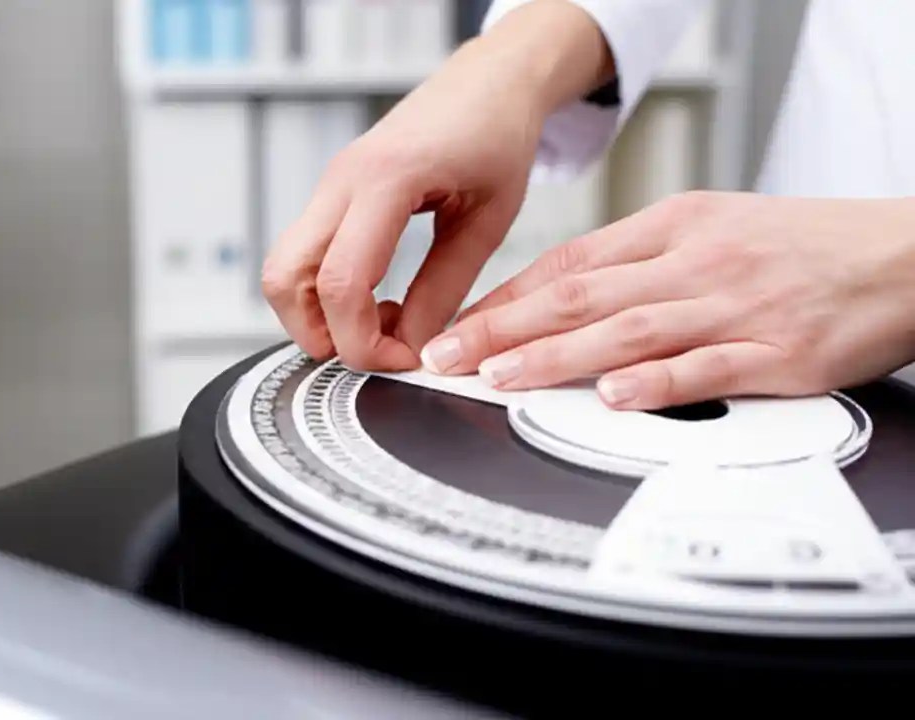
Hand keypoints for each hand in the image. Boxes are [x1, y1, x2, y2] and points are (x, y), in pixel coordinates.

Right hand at [260, 0, 613, 370]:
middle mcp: (342, 181)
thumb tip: (415, 347)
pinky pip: (303, 256)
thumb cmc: (496, 134)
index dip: (362, 340)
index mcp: (385, 180)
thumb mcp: (487, 221)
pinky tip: (375, 298)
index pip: (341, 282)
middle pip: (284, 279)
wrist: (489, 82)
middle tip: (375, 350)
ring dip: (315, 315)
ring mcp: (329, 187)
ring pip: (282, 271)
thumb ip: (445, 288)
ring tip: (379, 323)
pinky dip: (324, 292)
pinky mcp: (331, 196)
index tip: (402, 359)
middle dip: (317, 334)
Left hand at [420, 191, 914, 408]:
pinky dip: (657, 383)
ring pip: (629, 330)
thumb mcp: (714, 226)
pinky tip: (613, 396)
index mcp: (676, 227)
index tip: (457, 323)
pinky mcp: (780, 352)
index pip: (571, 263)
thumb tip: (561, 295)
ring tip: (500, 376)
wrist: (906, 254)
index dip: (506, 297)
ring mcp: (737, 306)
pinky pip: (708, 367)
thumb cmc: (805, 244)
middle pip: (582, 295)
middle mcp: (697, 262)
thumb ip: (639, 261)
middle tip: (447, 354)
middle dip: (504, 328)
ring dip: (555, 355)